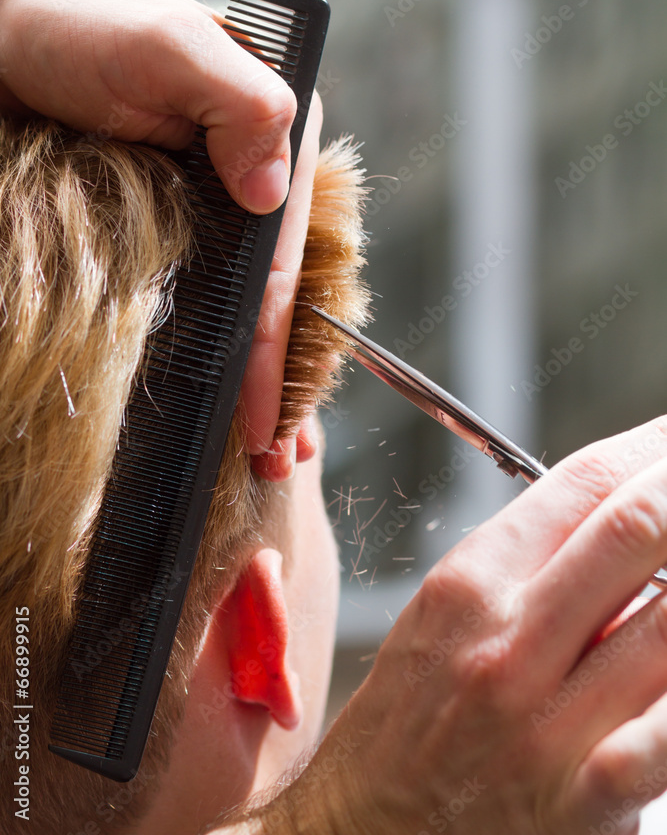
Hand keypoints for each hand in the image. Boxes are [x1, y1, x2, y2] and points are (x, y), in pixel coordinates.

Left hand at [0, 0, 319, 466]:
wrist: (13, 26)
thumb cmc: (86, 27)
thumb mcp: (170, 47)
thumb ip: (239, 104)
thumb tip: (272, 194)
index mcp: (271, 145)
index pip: (281, 266)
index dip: (274, 350)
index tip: (270, 422)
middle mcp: (248, 183)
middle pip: (273, 300)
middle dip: (280, 382)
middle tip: (274, 460)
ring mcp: (207, 211)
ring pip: (240, 310)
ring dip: (254, 383)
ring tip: (261, 454)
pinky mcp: (165, 229)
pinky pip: (196, 301)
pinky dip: (212, 355)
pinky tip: (220, 396)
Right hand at [276, 416, 666, 834]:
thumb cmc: (405, 726)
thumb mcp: (444, 619)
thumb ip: (535, 570)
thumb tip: (630, 533)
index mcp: (470, 583)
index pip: (583, 482)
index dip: (651, 446)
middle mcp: (508, 640)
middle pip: (638, 528)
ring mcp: (550, 720)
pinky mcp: (588, 796)